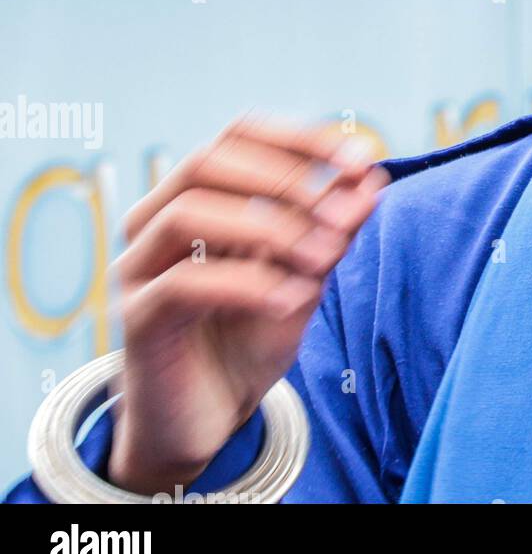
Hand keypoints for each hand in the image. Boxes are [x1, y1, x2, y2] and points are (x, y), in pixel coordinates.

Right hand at [104, 117, 387, 494]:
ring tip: (324, 255)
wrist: (210, 418)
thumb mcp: (305, 276)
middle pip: (208, 161)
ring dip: (267, 226)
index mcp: (198, 194)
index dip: (300, 138)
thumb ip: (332, 229)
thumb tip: (372, 177)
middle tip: (341, 206)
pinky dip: (247, 284)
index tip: (360, 158)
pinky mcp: (136, 319)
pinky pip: (182, 284)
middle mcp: (158, 219)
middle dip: (284, 176)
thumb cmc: (251, 334)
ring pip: (188, 212)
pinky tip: (293, 298)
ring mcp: (139, 267)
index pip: (239, 135)